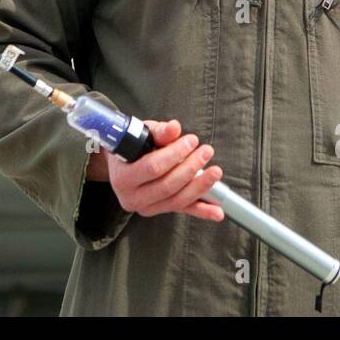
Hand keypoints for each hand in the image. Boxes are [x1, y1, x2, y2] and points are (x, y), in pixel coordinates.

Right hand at [103, 119, 224, 221]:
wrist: (121, 165)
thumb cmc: (131, 147)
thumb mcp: (141, 135)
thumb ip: (158, 132)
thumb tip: (174, 128)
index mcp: (123, 177)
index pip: (153, 167)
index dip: (175, 154)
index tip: (191, 140)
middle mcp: (132, 197)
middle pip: (167, 186)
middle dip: (191, 168)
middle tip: (206, 151)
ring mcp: (146, 208)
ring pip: (177, 201)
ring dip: (200, 186)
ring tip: (216, 172)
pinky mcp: (159, 211)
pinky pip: (183, 210)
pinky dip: (202, 211)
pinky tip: (217, 211)